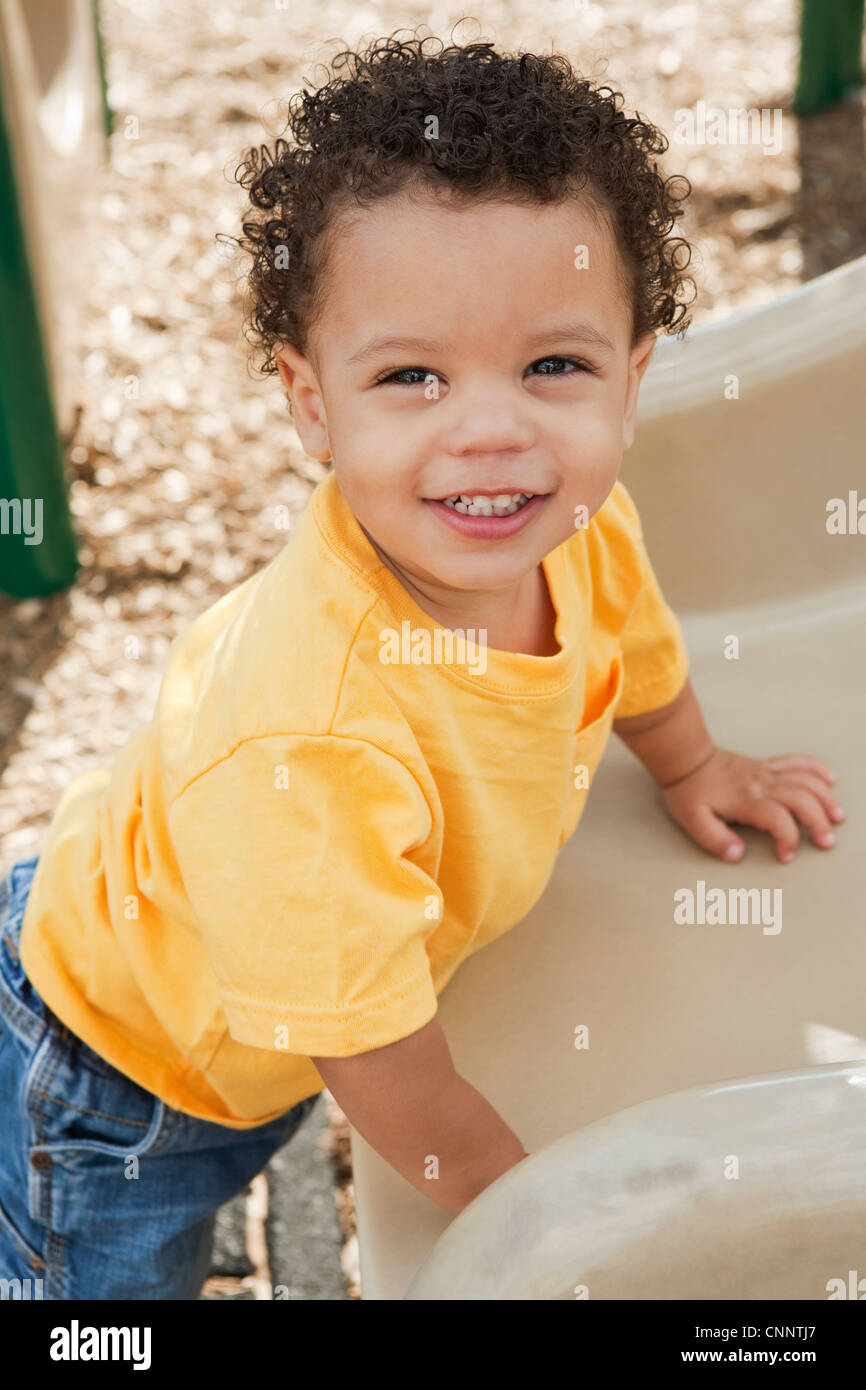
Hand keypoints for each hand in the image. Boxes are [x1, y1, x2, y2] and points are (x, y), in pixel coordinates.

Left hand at [660, 748, 844, 863]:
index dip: (788, 839)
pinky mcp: (765, 765)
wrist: (685, 759)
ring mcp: (765, 773)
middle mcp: (761, 785)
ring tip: (837, 816)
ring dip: (825, 797)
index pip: (778, 819)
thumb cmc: (688, 791)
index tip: (785, 855)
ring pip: (805, 780)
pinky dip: (816, 768)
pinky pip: (796, 762)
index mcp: (745, 801)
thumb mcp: (693, 821)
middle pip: (801, 799)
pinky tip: (830, 778)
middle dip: (818, 821)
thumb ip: (715, 840)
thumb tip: (738, 856)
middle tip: (826, 842)